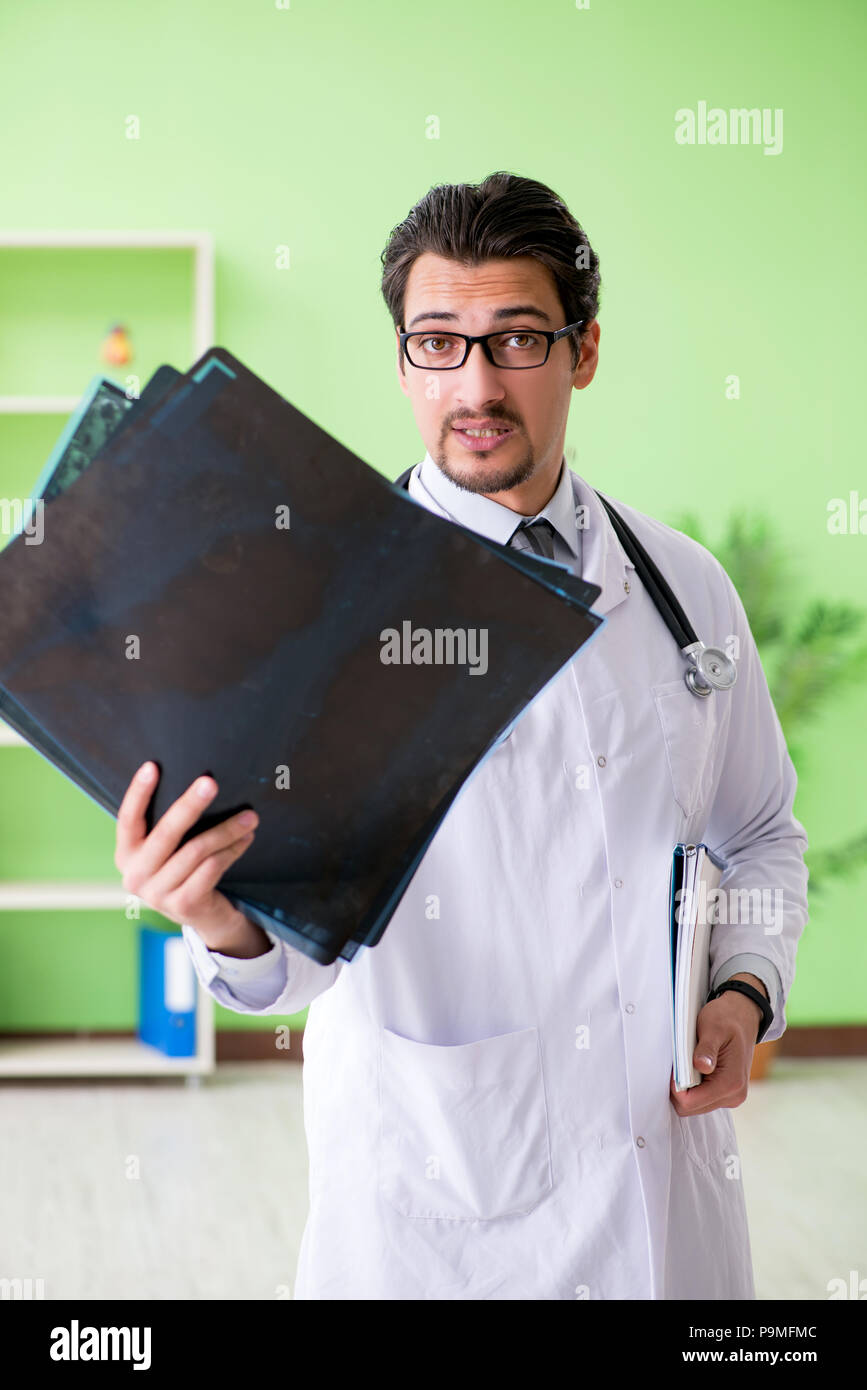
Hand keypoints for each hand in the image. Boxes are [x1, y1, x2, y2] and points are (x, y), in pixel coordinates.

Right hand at [115, 761, 258, 948]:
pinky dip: (232, 850)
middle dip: (190, 804)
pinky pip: (212, 867)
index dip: (138, 793)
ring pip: (196, 850)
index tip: (152, 766)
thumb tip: (198, 783)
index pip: (128, 819)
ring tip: (249, 816)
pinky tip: (246, 838)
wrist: (202, 915)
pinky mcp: (184, 904)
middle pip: (166, 833)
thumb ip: (169, 825)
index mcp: (126, 855)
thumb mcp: (167, 851)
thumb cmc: (184, 869)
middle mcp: (135, 875)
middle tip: (211, 783)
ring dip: (226, 829)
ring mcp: (158, 894)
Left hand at [670, 973, 767, 1116]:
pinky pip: (701, 1098)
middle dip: (679, 1089)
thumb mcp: (713, 1028)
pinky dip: (692, 1086)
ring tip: (687, 1063)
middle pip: (691, 1108)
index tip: (672, 1068)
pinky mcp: (726, 1093)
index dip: (675, 1088)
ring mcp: (731, 1097)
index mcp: (731, 1084)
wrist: (743, 1016)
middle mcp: (734, 1096)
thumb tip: (701, 1066)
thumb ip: (706, 1049)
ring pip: (694, 1105)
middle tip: (678, 1064)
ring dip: (685, 1087)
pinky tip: (693, 1067)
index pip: (690, 1103)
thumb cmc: (727, 1019)